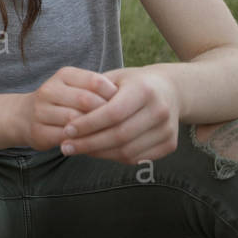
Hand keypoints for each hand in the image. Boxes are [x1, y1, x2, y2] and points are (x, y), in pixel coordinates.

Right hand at [19, 67, 117, 150]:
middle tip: (121, 124)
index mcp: (64, 75)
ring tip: (109, 136)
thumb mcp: (78, 88)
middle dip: (106, 114)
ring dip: (95, 130)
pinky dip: (83, 143)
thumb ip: (98, 91)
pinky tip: (94, 144)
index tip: (126, 106)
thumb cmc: (64, 102)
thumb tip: (127, 100)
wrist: (25, 116)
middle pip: (86, 101)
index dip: (114, 95)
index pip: (95, 81)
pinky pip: (67, 138)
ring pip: (76, 121)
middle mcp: (49, 90)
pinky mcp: (38, 131)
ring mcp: (41, 111)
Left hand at [59, 67, 180, 163]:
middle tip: (66, 146)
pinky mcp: (170, 145)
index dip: (88, 124)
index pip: (113, 112)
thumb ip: (93, 94)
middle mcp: (160, 110)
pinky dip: (113, 158)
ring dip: (98, 153)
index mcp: (144, 89)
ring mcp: (168, 129)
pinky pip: (136, 158)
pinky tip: (96, 152)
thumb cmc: (132, 83)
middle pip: (120, 135)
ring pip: (127, 151)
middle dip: (89, 143)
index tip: (66, 129)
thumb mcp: (114, 78)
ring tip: (77, 150)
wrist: (170, 90)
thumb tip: (68, 119)